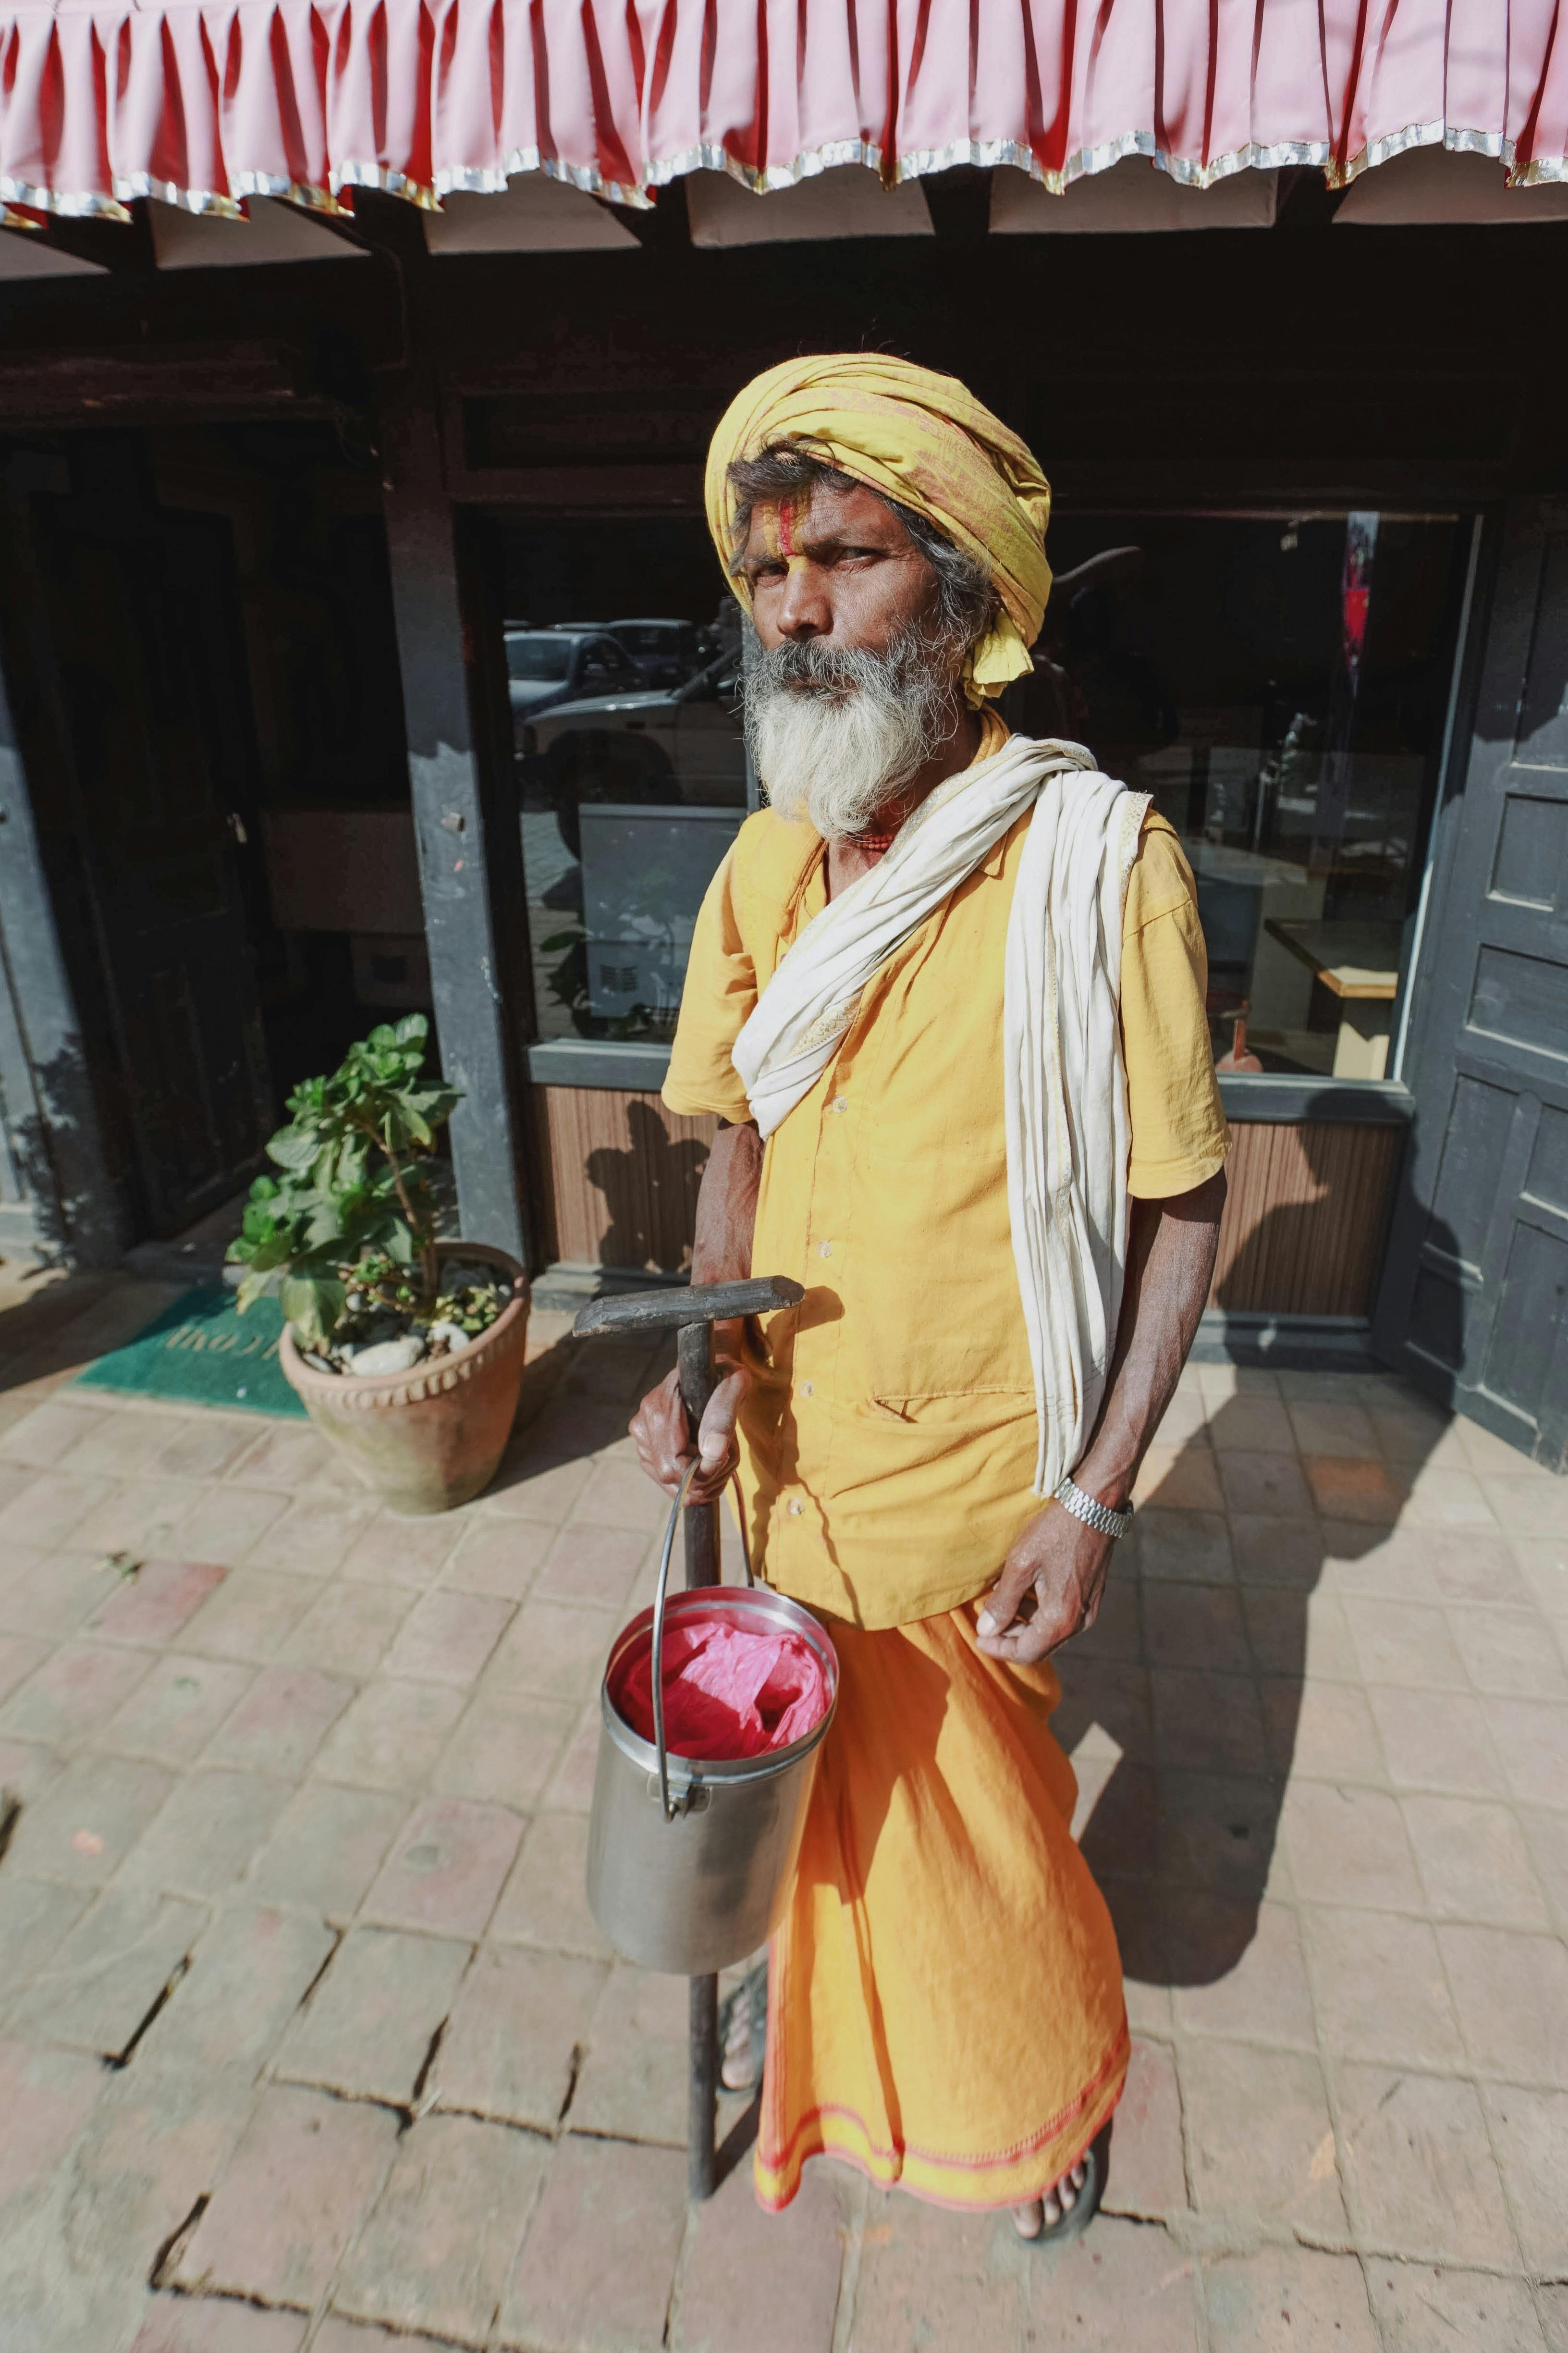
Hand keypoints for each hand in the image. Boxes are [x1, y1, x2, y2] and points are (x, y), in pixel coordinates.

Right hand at [629, 1358, 751, 1504]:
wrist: (707, 1372)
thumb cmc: (724, 1375)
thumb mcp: (734, 1383)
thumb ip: (724, 1413)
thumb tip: (713, 1452)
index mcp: (658, 1407)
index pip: (674, 1462)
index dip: (701, 1471)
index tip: (725, 1457)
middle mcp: (643, 1424)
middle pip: (669, 1476)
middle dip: (703, 1477)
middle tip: (727, 1459)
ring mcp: (642, 1439)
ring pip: (669, 1484)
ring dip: (701, 1481)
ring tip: (720, 1457)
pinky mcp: (646, 1450)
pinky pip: (668, 1483)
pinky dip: (692, 1481)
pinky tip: (706, 1462)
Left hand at [973, 1501, 1115, 1664]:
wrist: (1095, 1505)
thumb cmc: (1057, 1531)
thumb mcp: (1021, 1564)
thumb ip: (1003, 1601)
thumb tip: (986, 1630)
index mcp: (1060, 1619)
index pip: (1025, 1653)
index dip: (998, 1649)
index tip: (977, 1637)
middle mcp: (1079, 1622)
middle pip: (1038, 1646)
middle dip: (1009, 1637)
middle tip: (986, 1619)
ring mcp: (1088, 1609)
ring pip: (1049, 1631)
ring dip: (1023, 1621)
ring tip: (1001, 1597)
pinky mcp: (1091, 1596)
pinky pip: (1061, 1616)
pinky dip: (1039, 1610)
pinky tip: (1025, 1587)